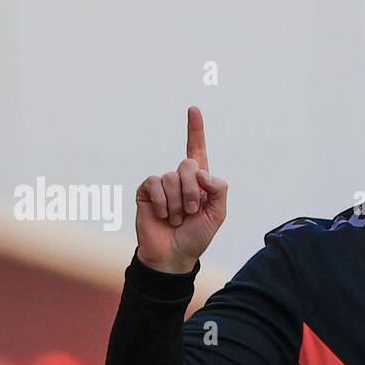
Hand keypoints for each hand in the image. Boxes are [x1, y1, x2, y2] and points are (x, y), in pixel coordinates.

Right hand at [134, 106, 228, 272]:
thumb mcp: (217, 214)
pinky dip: (163, 202)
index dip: (195, 130)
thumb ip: (218, 189)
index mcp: (200, 181)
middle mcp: (180, 178)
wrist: (173, 255)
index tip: (193, 109)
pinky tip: (163, 216)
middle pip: (188, 165)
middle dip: (193, 192)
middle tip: (192, 212)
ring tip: (177, 218)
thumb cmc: (196, 236)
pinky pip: (155, 183)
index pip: (197, 149)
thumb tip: (201, 170)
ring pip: (172, 177)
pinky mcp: (147, 191)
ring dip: (178, 203)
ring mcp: (163, 184)